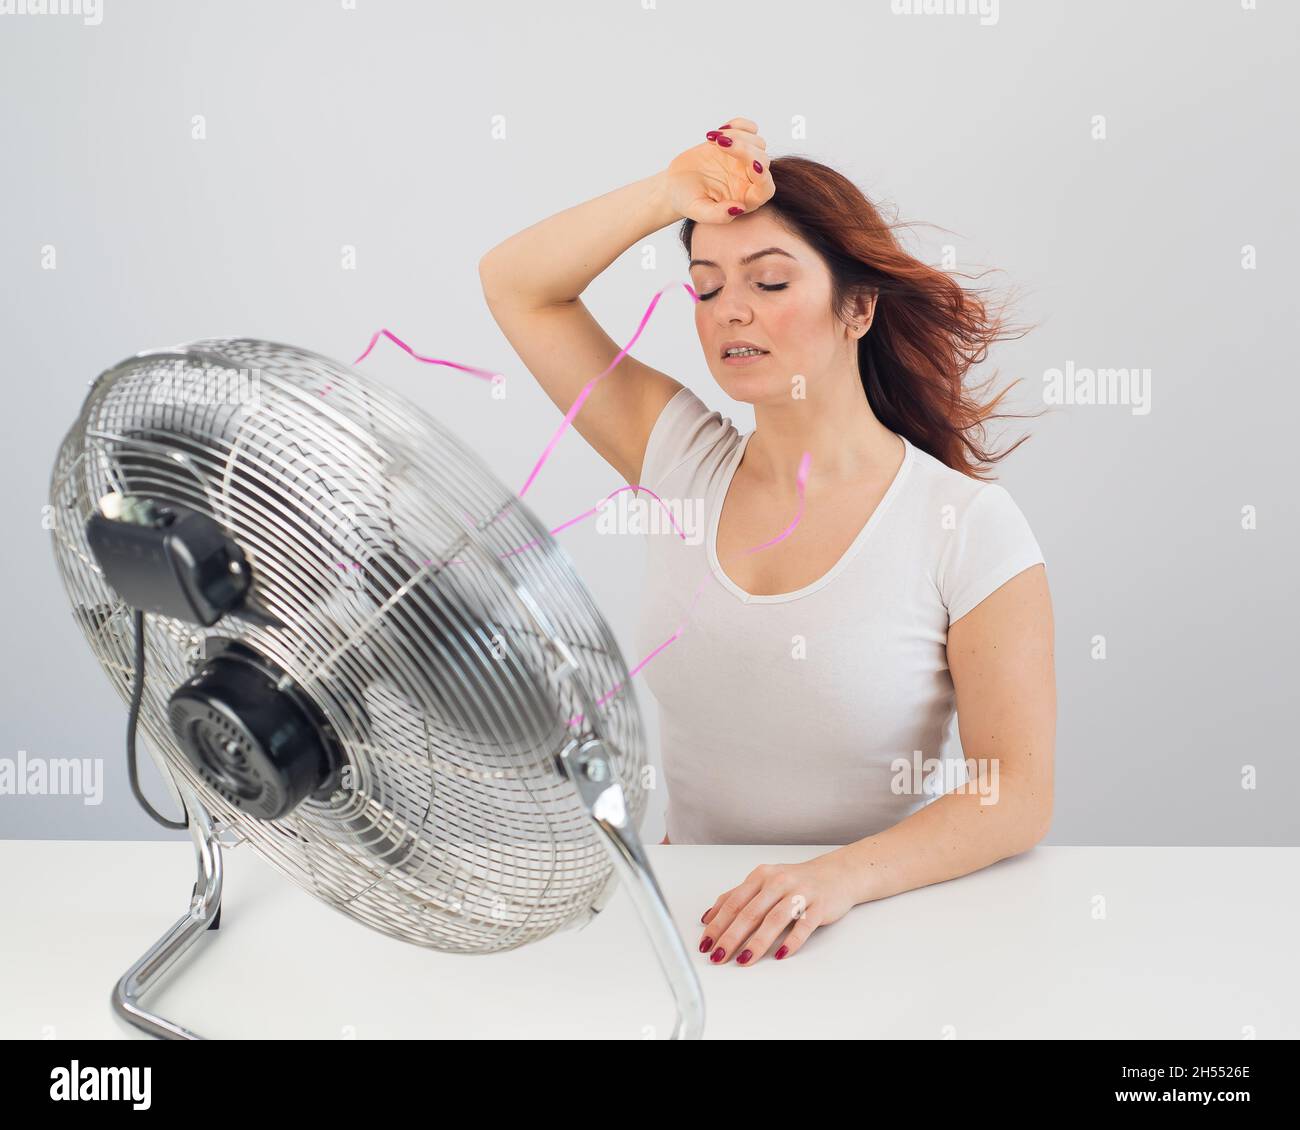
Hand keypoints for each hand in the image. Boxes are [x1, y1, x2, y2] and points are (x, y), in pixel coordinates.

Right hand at [664, 116, 775, 223]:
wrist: (676, 184)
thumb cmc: (687, 201)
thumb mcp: (698, 211)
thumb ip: (718, 215)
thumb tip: (739, 208)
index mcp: (747, 199)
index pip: (766, 188)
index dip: (763, 176)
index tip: (752, 165)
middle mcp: (750, 179)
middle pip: (763, 159)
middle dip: (743, 148)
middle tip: (718, 143)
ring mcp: (745, 161)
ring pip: (757, 142)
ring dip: (737, 135)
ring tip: (712, 139)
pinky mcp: (738, 144)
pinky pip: (750, 128)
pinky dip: (739, 124)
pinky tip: (720, 131)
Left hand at [698, 852, 859, 964]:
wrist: (836, 874)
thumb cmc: (795, 882)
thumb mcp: (764, 882)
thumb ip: (737, 897)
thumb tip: (708, 917)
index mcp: (761, 876)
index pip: (734, 902)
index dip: (718, 925)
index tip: (706, 944)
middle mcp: (778, 881)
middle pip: (750, 912)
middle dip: (731, 937)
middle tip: (719, 956)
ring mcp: (800, 893)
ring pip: (775, 919)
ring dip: (757, 942)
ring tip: (744, 960)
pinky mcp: (819, 906)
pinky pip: (804, 925)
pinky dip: (791, 941)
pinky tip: (780, 954)